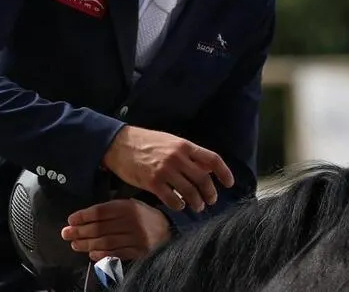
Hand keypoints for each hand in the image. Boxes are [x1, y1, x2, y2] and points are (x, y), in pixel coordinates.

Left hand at [60, 198, 171, 260]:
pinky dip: (102, 255)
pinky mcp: (138, 251)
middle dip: (80, 231)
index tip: (71, 219)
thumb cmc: (144, 215)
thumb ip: (111, 209)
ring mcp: (135, 238)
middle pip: (100, 227)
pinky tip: (91, 254)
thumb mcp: (130, 204)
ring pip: (106, 242)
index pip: (101, 211)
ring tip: (75, 244)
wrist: (168, 229)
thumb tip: (85, 217)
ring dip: (87, 244)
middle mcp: (131, 221)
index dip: (83, 215)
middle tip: (66, 234)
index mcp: (128, 207)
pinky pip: (116, 254)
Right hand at [101, 125, 234, 212]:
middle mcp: (177, 157)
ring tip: (197, 206)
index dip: (224, 173)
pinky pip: (172, 199)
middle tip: (211, 200)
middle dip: (210, 193)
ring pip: (190, 192)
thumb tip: (207, 168)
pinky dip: (179, 205)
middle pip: (203, 179)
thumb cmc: (146, 142)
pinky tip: (179, 206)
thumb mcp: (170, 141)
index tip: (229, 183)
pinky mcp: (152, 182)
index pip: (212, 159)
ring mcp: (165, 170)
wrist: (119, 144)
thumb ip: (188, 154)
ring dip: (197, 202)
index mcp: (184, 145)